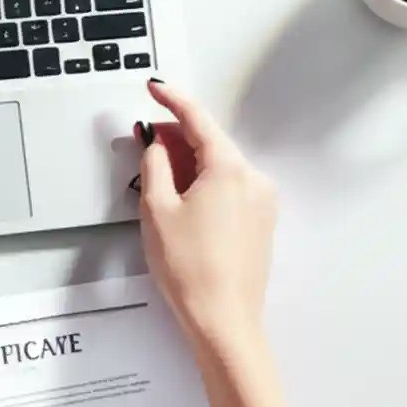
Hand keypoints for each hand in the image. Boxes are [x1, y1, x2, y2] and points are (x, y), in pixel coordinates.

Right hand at [134, 80, 277, 350]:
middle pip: (210, 143)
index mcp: (229, 168)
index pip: (197, 119)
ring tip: (157, 182)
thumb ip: (155, 165)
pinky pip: (230, 188)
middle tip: (143, 144)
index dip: (172, 99)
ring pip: (219, 167)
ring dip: (189, 164)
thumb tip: (156, 143)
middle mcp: (253, 178)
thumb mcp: (157, 210)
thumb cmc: (188, 268)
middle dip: (176, 139)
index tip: (153, 86)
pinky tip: (182, 201)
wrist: (224, 321)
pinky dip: (205, 184)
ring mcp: (262, 201)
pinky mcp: (261, 222)